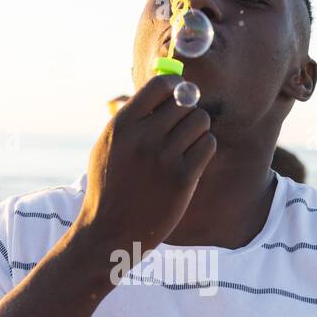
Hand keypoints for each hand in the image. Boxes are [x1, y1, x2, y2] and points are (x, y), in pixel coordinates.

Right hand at [73, 74, 216, 255]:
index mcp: (122, 125)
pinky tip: (191, 161)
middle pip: (185, 102)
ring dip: (198, 130)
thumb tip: (165, 89)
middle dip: (188, 111)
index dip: (176, 87)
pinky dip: (204, 149)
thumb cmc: (110, 186)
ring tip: (186, 146)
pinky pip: (208, 145)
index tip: (179, 96)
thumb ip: (132, 118)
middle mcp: (143, 138)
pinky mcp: (182, 178)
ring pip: (201, 121)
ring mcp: (164, 158)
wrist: (109, 232)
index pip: (161, 85)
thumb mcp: (108, 146)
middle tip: (182, 127)